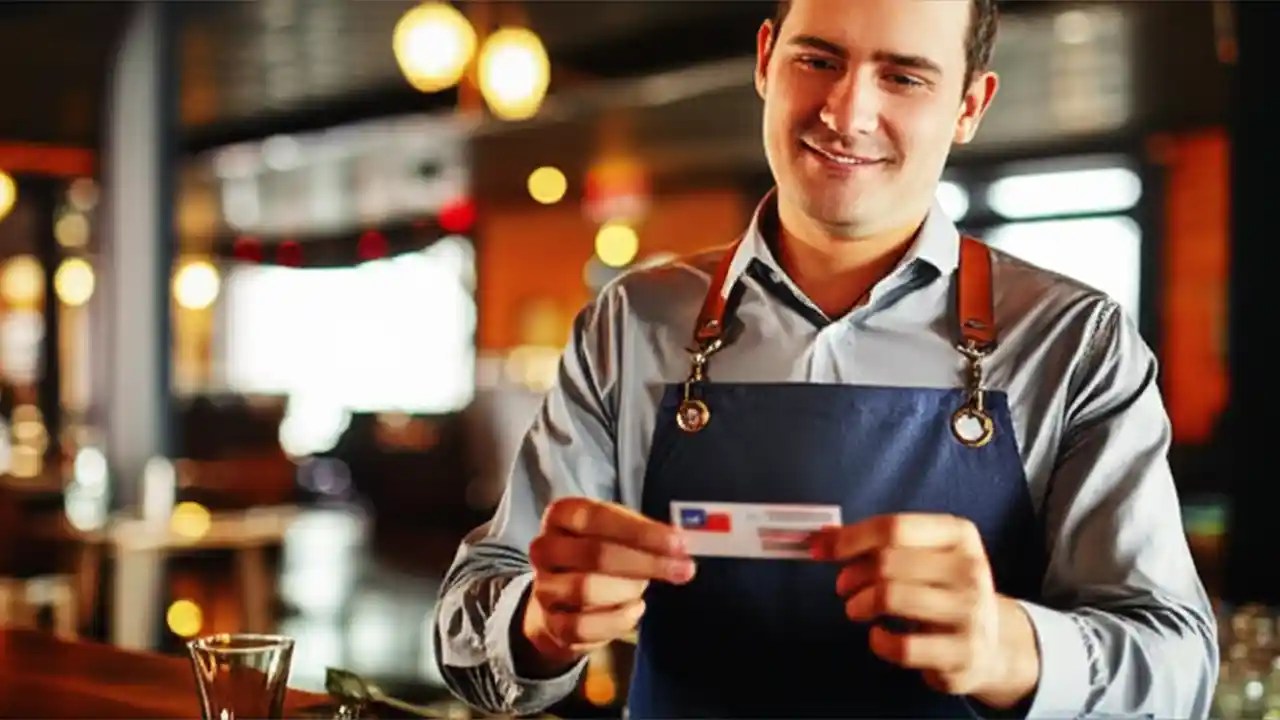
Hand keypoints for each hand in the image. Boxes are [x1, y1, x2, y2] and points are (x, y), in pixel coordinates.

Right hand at [517, 497, 695, 675]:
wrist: (563, 598)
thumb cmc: (598, 554)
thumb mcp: (617, 532)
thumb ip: (645, 534)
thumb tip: (682, 543)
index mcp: (561, 515)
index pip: (598, 517)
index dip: (641, 531)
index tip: (679, 543)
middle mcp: (544, 548)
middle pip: (595, 554)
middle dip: (646, 562)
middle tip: (684, 569)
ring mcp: (543, 588)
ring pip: (586, 590)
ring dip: (628, 590)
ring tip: (643, 589)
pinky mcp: (550, 624)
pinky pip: (583, 626)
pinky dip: (617, 620)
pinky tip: (634, 609)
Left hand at [810, 513, 1038, 708]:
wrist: (993, 644)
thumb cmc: (944, 590)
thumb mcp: (923, 557)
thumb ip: (875, 544)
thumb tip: (820, 538)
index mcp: (959, 535)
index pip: (895, 527)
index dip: (851, 537)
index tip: (821, 549)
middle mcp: (970, 569)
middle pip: (889, 562)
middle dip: (854, 574)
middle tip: (844, 585)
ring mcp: (970, 612)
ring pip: (892, 598)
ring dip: (860, 604)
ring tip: (856, 608)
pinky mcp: (962, 653)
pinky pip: (903, 646)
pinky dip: (879, 641)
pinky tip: (879, 636)